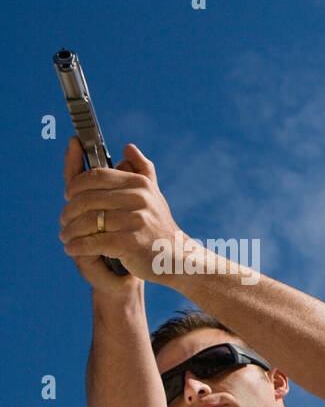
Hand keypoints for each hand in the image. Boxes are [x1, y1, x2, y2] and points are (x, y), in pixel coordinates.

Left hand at [59, 138, 184, 286]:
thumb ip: (142, 170)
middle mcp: (139, 199)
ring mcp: (136, 220)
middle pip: (88, 198)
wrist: (179, 259)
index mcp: (140, 184)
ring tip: (65, 236)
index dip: (75, 184)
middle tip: (64, 221)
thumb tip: (128, 148)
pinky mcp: (131, 243)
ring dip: (70, 231)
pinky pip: (94, 241)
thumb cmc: (159, 227)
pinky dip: (78, 246)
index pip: (96, 176)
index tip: (67, 195)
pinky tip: (72, 248)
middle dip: (69, 210)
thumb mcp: (153, 195)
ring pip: (88, 221)